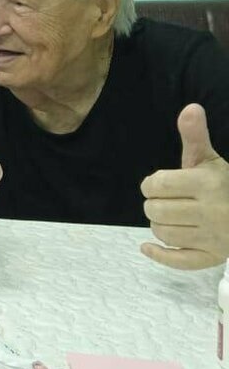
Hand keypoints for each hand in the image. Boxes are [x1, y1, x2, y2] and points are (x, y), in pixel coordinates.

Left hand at [140, 104, 228, 269]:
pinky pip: (177, 261)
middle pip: (154, 210)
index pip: (156, 184)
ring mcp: (214, 238)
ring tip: (173, 216)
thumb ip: (195, 136)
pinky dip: (159, 255)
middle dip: (155, 204)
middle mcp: (212, 212)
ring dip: (159, 224)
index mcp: (208, 184)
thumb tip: (190, 108)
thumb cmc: (225, 185)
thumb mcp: (210, 160)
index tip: (162, 184)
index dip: (152, 183)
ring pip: (162, 233)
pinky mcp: (213, 258)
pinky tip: (147, 247)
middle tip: (169, 201)